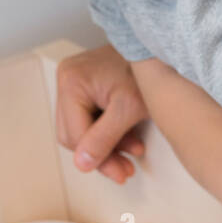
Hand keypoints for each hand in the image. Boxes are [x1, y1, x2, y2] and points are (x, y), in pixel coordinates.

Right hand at [55, 46, 146, 183]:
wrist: (156, 49)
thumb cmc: (145, 70)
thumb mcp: (128, 108)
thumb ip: (104, 138)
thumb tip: (82, 164)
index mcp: (71, 82)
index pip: (75, 135)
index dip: (97, 159)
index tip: (120, 173)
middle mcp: (65, 79)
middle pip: (74, 134)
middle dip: (102, 154)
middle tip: (126, 169)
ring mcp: (72, 82)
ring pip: (80, 130)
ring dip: (106, 146)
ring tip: (133, 153)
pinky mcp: (82, 86)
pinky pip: (87, 118)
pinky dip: (107, 132)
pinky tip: (129, 140)